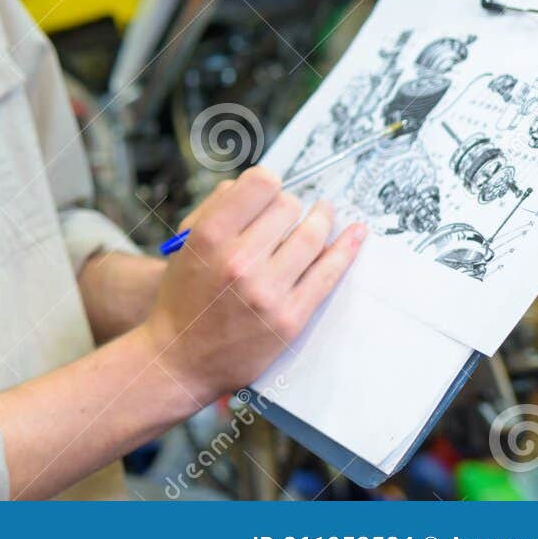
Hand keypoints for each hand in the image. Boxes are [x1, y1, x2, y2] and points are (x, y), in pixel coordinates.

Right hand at [136, 167, 365, 403]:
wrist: (181, 356)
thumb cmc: (183, 297)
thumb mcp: (185, 244)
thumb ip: (217, 208)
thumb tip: (258, 185)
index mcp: (209, 236)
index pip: (260, 183)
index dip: (268, 182)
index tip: (270, 189)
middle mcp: (238, 261)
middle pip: (289, 207)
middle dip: (291, 205)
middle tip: (288, 212)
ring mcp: (267, 291)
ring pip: (312, 236)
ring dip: (322, 219)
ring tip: (325, 214)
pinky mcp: (290, 317)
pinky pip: (327, 274)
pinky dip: (346, 249)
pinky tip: (355, 235)